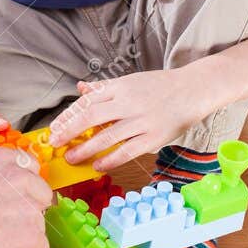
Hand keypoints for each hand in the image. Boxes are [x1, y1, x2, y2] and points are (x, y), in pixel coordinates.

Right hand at [0, 147, 52, 247]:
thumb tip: (0, 195)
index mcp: (2, 158)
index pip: (30, 171)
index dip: (21, 191)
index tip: (10, 203)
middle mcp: (21, 176)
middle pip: (41, 197)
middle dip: (26, 212)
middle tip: (1, 225)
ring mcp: (29, 205)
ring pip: (39, 224)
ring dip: (22, 235)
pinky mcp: (32, 234)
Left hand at [48, 69, 206, 170]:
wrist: (192, 90)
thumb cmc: (159, 86)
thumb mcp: (129, 81)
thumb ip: (104, 87)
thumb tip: (80, 89)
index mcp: (120, 87)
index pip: (87, 102)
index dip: (68, 116)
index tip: (54, 129)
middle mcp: (128, 103)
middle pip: (91, 117)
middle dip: (69, 132)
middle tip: (55, 144)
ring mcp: (141, 121)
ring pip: (107, 137)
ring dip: (86, 150)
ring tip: (72, 158)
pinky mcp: (153, 137)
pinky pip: (127, 151)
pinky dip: (110, 160)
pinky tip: (98, 166)